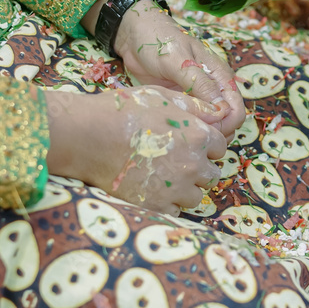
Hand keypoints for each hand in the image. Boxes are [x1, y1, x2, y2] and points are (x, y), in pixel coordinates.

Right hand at [44, 87, 226, 213]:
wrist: (88, 136)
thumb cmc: (122, 111)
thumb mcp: (161, 97)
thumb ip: (194, 106)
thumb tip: (218, 114)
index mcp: (198, 136)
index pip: (220, 147)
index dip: (206, 145)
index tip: (190, 144)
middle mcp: (192, 164)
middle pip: (211, 175)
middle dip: (198, 168)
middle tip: (175, 161)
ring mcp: (175, 188)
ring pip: (195, 196)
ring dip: (184, 188)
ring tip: (162, 176)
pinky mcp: (156, 206)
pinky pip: (175, 210)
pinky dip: (167, 203)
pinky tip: (151, 189)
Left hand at [113, 1, 245, 135]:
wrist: (135, 36)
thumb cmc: (158, 40)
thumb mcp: (178, 60)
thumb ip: (199, 82)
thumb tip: (221, 109)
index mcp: (219, 75)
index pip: (236, 109)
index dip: (226, 124)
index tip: (206, 129)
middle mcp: (213, 88)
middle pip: (226, 121)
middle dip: (215, 132)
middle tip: (191, 133)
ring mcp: (197, 97)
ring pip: (210, 124)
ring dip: (201, 132)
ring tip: (182, 131)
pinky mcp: (182, 102)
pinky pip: (192, 120)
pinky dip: (188, 128)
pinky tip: (175, 128)